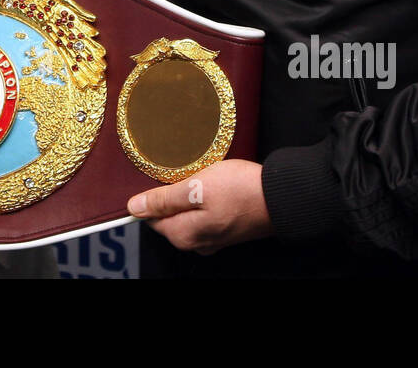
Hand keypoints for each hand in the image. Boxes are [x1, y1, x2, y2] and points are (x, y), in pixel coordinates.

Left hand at [127, 159, 273, 254]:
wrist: (282, 197)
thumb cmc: (240, 191)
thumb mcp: (196, 188)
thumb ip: (163, 200)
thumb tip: (134, 208)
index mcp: (183, 236)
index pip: (150, 217)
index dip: (153, 195)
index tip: (164, 178)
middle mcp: (196, 243)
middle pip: (169, 216)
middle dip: (172, 194)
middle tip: (188, 174)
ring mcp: (212, 238)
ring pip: (187, 213)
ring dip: (189, 194)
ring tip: (203, 177)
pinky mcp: (226, 229)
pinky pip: (204, 213)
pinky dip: (204, 199)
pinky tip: (214, 185)